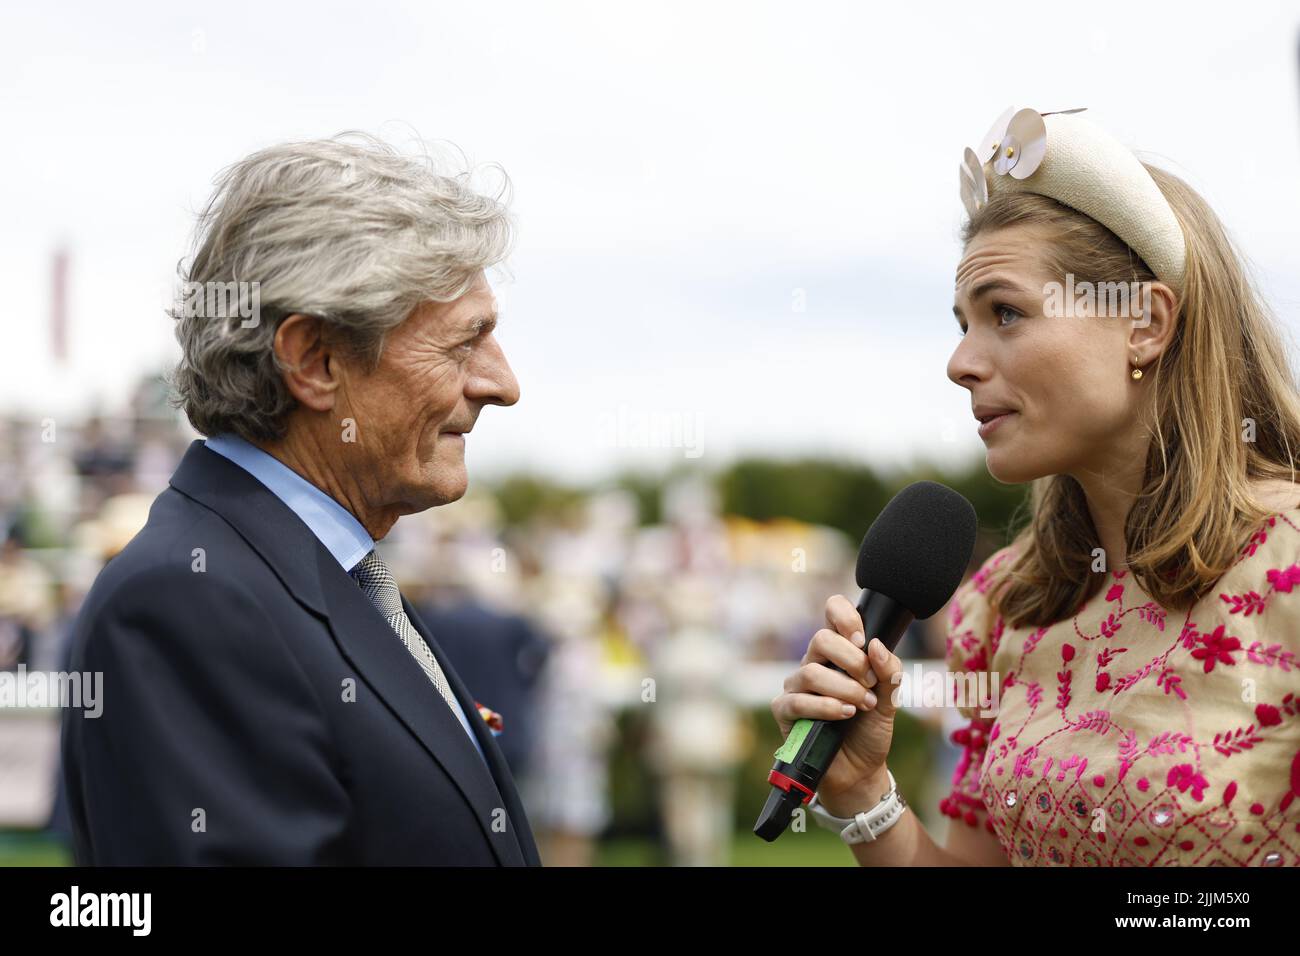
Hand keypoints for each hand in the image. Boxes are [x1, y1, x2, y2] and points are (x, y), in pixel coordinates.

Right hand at [769, 594, 903, 807]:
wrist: (860, 771)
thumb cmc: (870, 730)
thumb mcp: (890, 700)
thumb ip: (889, 672)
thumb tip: (876, 645)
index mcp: (838, 653)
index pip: (832, 613)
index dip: (845, 617)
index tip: (862, 639)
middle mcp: (814, 663)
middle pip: (821, 639)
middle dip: (852, 661)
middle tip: (870, 684)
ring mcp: (796, 687)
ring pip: (811, 671)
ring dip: (844, 689)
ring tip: (863, 706)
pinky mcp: (785, 712)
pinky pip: (798, 701)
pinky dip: (826, 707)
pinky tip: (844, 715)